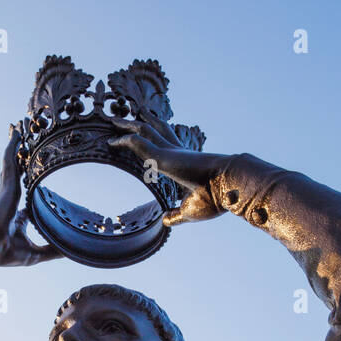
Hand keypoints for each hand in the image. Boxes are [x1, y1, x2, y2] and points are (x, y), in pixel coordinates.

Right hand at [0, 126, 60, 266]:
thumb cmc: (6, 252)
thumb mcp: (36, 253)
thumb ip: (52, 251)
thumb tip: (70, 253)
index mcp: (16, 213)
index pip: (25, 194)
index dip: (29, 182)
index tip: (34, 173)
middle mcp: (11, 198)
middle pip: (18, 171)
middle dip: (21, 155)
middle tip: (25, 139)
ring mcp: (8, 189)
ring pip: (13, 160)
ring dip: (17, 143)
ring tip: (20, 125)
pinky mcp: (7, 183)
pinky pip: (10, 159)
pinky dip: (13, 145)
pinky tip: (16, 131)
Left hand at [108, 115, 228, 227]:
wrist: (229, 185)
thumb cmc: (215, 197)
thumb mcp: (190, 212)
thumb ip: (176, 215)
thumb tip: (165, 220)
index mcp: (183, 163)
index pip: (165, 146)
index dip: (153, 140)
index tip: (141, 138)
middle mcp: (176, 153)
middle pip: (153, 131)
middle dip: (138, 124)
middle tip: (121, 120)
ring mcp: (169, 152)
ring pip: (144, 131)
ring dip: (127, 125)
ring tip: (112, 120)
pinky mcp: (163, 155)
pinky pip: (138, 143)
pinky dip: (124, 141)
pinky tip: (112, 142)